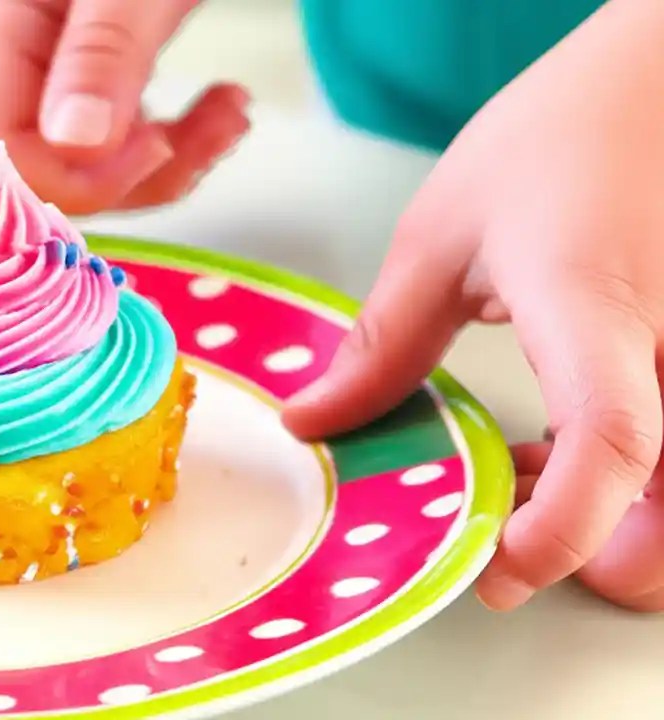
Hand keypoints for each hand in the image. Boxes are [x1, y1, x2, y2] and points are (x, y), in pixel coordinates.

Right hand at [0, 0, 249, 213]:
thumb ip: (103, 51)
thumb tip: (75, 141)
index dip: (72, 180)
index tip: (155, 148)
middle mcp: (6, 61)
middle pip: (43, 175)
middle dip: (134, 175)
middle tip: (213, 130)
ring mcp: (43, 70)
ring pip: (84, 168)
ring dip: (167, 161)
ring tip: (231, 111)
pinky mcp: (83, 73)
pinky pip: (112, 140)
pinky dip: (172, 139)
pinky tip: (217, 105)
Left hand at [283, 0, 663, 612]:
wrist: (662, 74)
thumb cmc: (565, 132)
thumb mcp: (444, 235)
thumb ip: (383, 343)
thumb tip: (313, 421)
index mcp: (599, 311)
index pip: (611, 445)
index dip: (558, 534)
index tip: (494, 571)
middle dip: (596, 560)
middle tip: (502, 537)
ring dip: (611, 524)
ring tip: (514, 480)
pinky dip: (627, 483)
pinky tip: (555, 446)